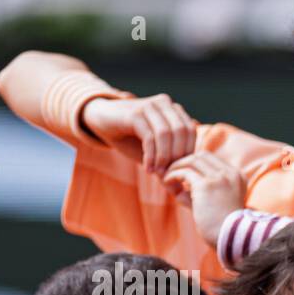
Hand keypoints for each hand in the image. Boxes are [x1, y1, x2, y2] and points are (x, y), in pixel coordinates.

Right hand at [81, 93, 197, 174]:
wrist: (102, 122)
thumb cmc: (131, 139)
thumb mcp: (153, 153)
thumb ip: (167, 165)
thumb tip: (178, 190)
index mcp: (174, 110)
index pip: (191, 131)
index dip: (187, 153)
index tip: (178, 171)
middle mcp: (164, 103)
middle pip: (182, 132)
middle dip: (177, 157)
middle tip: (168, 175)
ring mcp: (149, 106)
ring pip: (167, 134)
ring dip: (163, 158)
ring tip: (157, 173)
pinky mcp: (135, 113)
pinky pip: (150, 137)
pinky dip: (151, 156)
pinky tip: (147, 168)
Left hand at [162, 152, 246, 245]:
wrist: (231, 239)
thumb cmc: (223, 227)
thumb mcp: (214, 206)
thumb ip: (197, 195)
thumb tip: (175, 189)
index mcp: (237, 177)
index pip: (211, 159)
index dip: (194, 164)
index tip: (182, 173)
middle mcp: (230, 174)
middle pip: (200, 156)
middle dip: (183, 162)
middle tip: (171, 171)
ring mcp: (219, 178)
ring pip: (191, 160)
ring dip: (176, 167)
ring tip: (167, 177)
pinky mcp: (206, 185)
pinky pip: (184, 173)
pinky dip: (173, 175)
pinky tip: (167, 182)